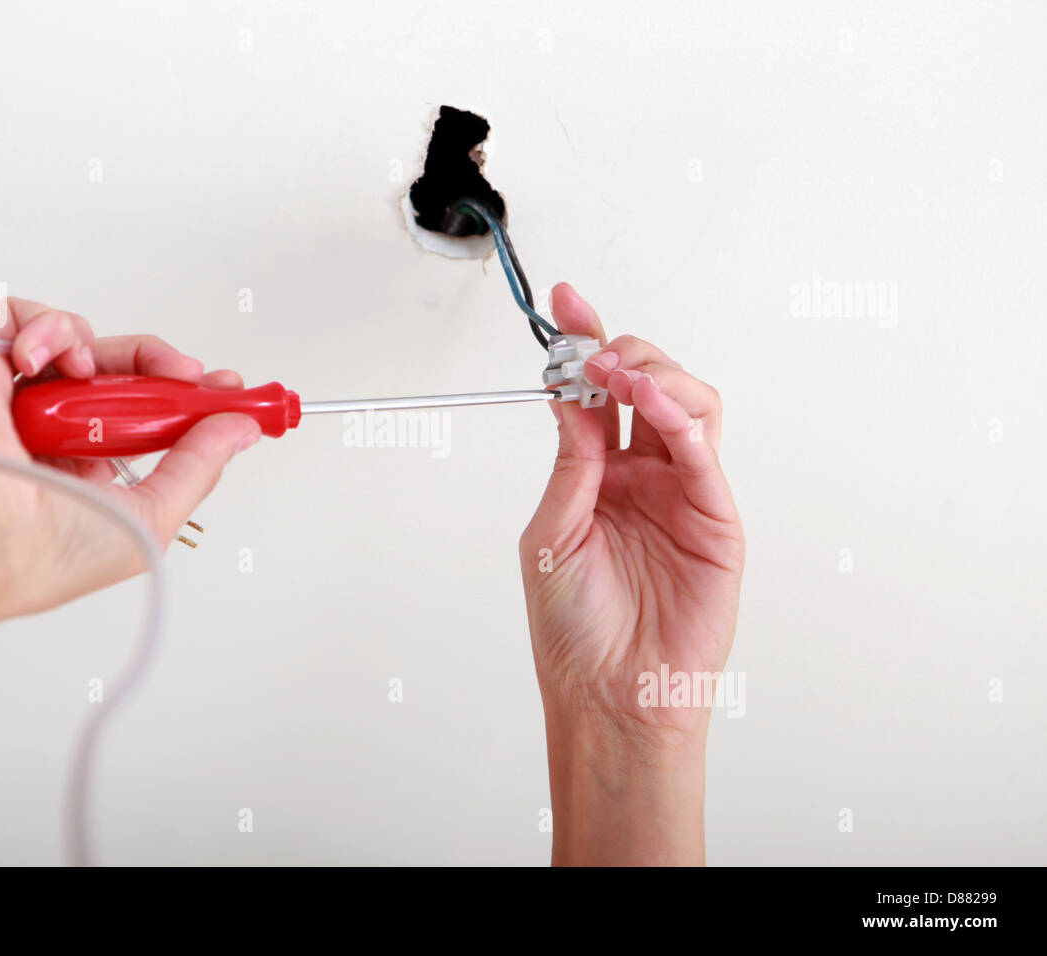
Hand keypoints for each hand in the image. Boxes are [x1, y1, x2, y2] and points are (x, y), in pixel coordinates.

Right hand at [0, 298, 260, 635]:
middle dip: (155, 363)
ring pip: (73, 343)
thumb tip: (240, 428)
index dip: (181, 397)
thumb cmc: (52, 549)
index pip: (138, 419)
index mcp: (79, 473)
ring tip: (91, 374)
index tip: (223, 389)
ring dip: (98, 350)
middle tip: (187, 372)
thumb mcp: (153, 516)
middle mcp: (44, 434)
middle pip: (114, 375)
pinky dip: (43, 327)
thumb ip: (198, 467)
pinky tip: (41, 359)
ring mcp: (9, 397)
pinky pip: (18, 317)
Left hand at [519, 283, 743, 863]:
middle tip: (592, 355)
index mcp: (597, 474)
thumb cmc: (573, 626)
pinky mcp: (716, 516)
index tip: (566, 301)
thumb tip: (571, 394)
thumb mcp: (551, 531)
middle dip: (621, 356)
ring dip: (654, 376)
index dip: (584, 344)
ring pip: (688, 403)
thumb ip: (571, 462)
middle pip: (647, 384)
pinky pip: (704, 452)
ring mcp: (682, 491)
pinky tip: (649, 404)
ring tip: (618, 377)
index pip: (596, 394)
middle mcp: (642, 475)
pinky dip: (680, 418)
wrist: (608, 690)